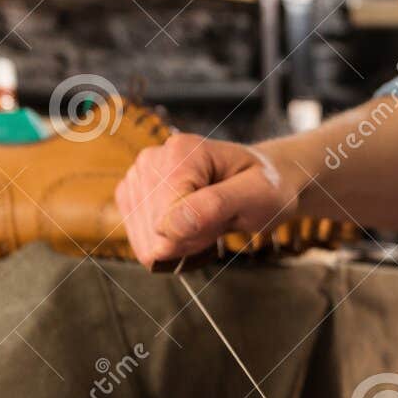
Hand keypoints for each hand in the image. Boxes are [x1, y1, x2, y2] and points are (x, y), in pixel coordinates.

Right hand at [115, 133, 299, 266]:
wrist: (259, 181)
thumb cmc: (264, 186)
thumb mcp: (256, 196)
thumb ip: (214, 207)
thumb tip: (170, 227)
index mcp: (181, 152)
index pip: (169, 218)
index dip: (200, 232)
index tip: (226, 216)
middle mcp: (152, 159)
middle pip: (155, 232)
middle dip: (191, 239)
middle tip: (219, 220)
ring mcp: (138, 178)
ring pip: (146, 242)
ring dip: (181, 244)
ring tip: (207, 222)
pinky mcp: (132, 197)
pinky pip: (141, 242)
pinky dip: (168, 246)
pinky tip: (189, 229)